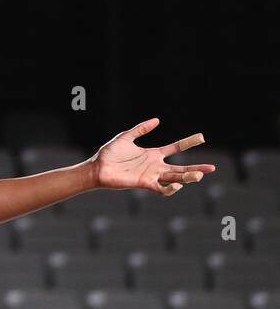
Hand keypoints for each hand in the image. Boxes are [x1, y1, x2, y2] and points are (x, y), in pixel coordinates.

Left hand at [88, 118, 215, 194]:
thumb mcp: (126, 137)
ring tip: (199, 175)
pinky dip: (170, 188)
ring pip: (174, 179)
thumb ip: (141, 129)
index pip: (176, 148)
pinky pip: (161, 188)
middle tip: (212, 168)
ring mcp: (151, 176)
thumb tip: (157, 120)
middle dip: (197, 168)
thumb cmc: (110, 153)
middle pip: (181, 168)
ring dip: (187, 178)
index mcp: (153, 154)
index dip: (188, 143)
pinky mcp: (144, 184)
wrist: (97, 167)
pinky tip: (178, 184)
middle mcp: (155, 166)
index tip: (202, 137)